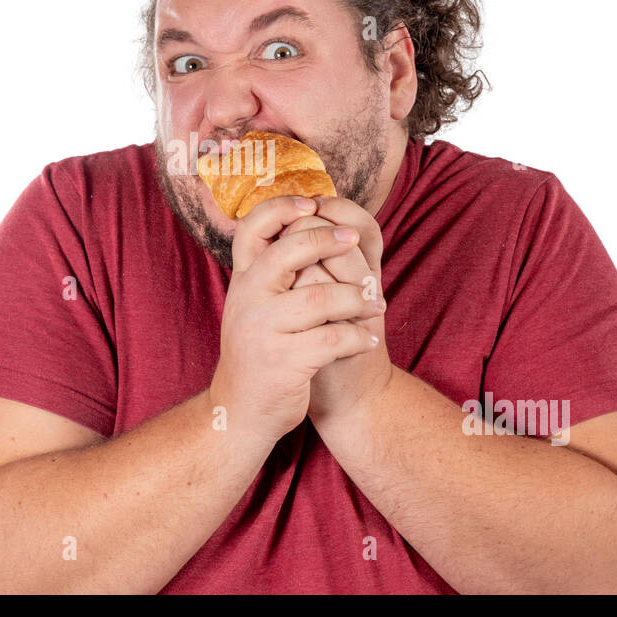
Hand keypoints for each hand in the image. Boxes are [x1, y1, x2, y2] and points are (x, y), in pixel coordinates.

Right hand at [210, 196, 383, 446]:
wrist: (241, 412)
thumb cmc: (261, 351)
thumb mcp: (256, 305)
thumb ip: (276, 271)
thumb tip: (314, 219)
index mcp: (242, 280)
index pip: (252, 228)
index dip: (281, 208)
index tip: (312, 203)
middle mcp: (246, 299)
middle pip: (289, 252)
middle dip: (329, 241)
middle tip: (354, 242)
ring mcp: (262, 331)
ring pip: (320, 297)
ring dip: (356, 298)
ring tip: (375, 304)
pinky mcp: (283, 362)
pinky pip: (333, 338)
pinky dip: (358, 337)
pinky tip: (367, 339)